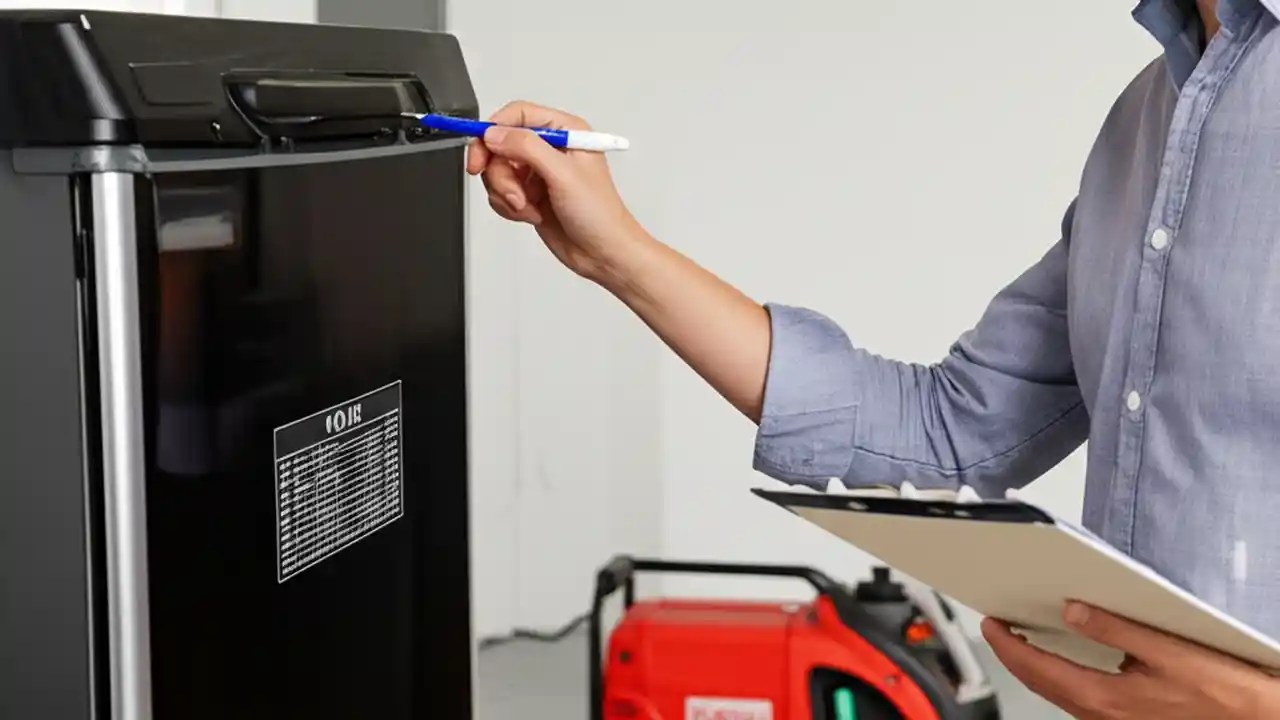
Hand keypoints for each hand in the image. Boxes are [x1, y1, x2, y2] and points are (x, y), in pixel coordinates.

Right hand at [466, 100, 645, 283]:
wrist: (603, 253)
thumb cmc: (599, 214)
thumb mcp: (563, 174)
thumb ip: (527, 148)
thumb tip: (495, 134)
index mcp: (565, 132)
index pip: (518, 115)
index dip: (495, 130)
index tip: (481, 152)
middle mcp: (550, 148)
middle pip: (501, 144)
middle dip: (500, 172)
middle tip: (510, 192)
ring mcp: (538, 172)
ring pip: (497, 171)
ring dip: (506, 193)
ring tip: (527, 207)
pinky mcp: (530, 194)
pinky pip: (500, 192)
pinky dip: (509, 206)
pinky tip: (530, 215)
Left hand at [982, 603, 1279, 718]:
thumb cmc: (1224, 695)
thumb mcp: (1168, 650)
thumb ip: (1116, 628)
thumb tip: (1073, 611)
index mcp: (1106, 697)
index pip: (1037, 668)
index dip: (1007, 645)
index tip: (990, 624)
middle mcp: (1103, 715)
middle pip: (1040, 684)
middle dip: (1012, 656)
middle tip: (996, 628)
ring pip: (1058, 695)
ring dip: (1035, 669)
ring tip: (1021, 641)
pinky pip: (1078, 701)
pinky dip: (1060, 680)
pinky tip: (1064, 665)